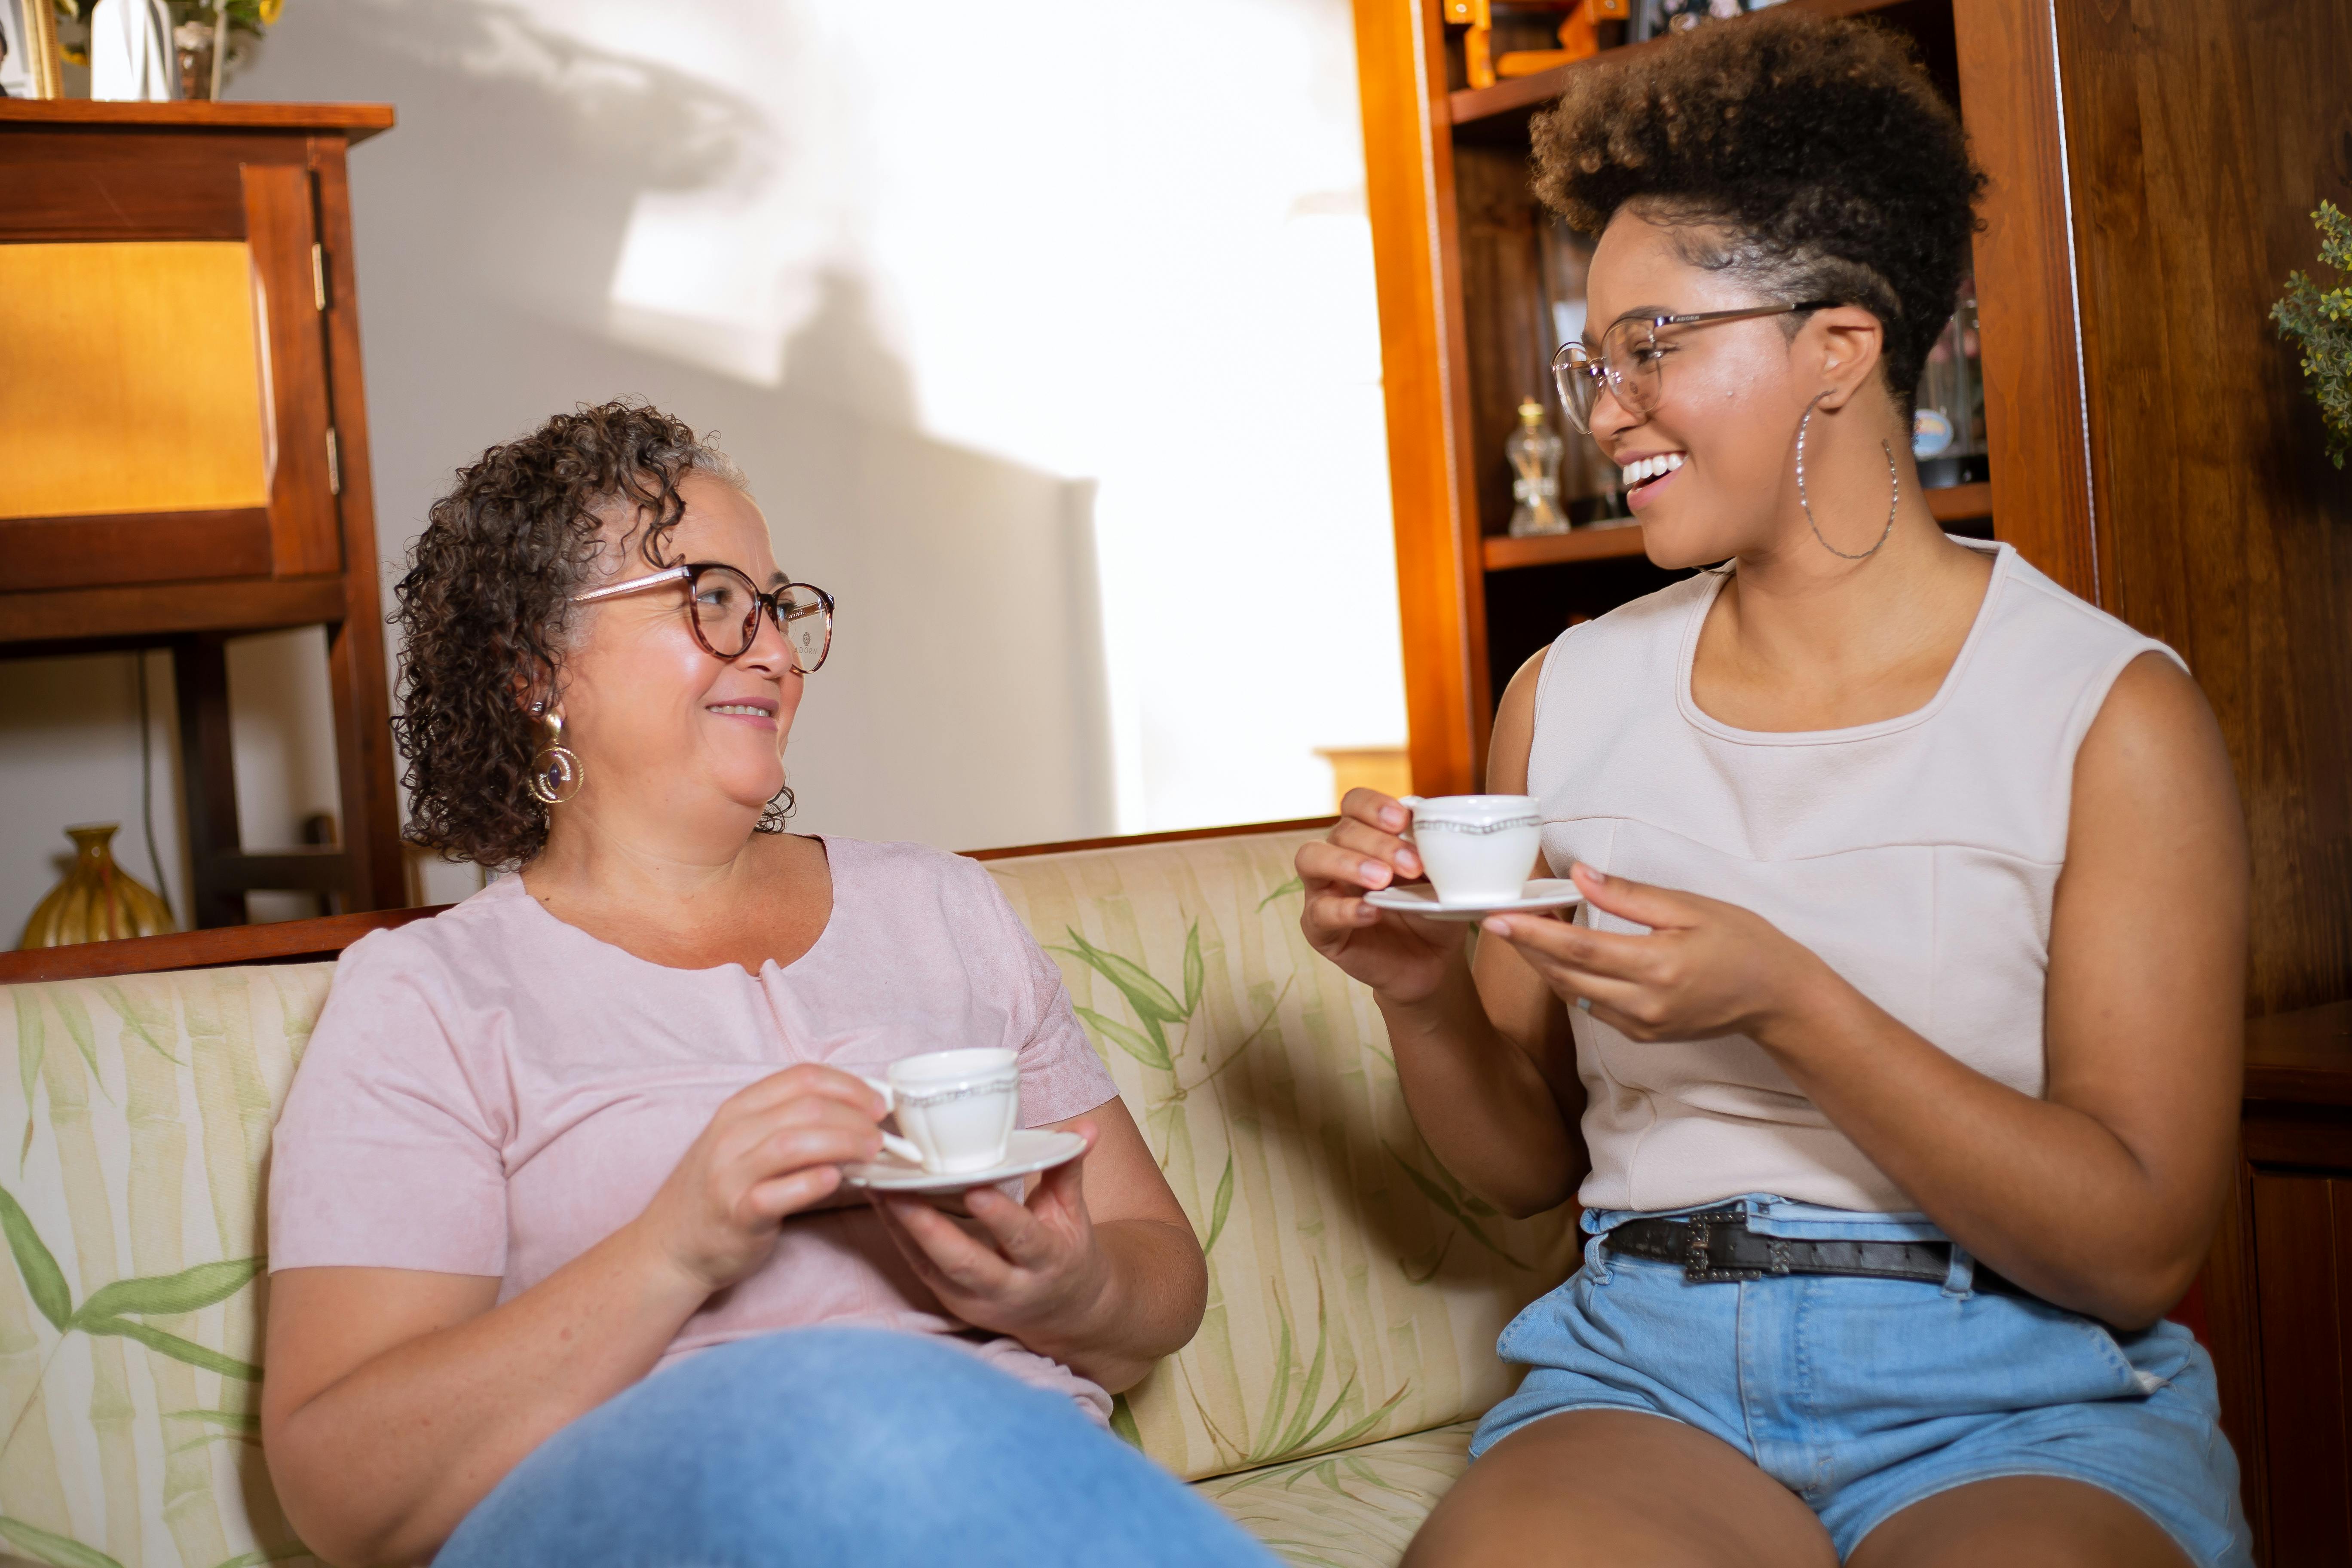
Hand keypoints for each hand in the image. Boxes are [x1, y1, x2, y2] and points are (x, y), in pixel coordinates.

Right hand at [633, 1064, 888, 1295]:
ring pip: (795, 1143)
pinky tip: (837, 1180)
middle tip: (884, 1133)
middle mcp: (731, 1135)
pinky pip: (779, 1193)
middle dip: (856, 1116)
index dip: (849, 1085)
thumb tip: (857, 1114)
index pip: (801, 1077)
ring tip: (873, 1153)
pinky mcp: (736, 1215)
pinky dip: (813, 1183)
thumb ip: (789, 1124)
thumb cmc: (718, 1192)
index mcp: (737, 1109)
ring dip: (844, 1143)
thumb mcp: (743, 1143)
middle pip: (806, 1107)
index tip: (878, 1102)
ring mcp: (730, 1175)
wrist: (669, 1247)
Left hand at [868, 1122, 1113, 1352]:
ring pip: (933, 1269)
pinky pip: (919, 1268)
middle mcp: (1011, 1288)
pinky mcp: (951, 1302)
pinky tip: (882, 1205)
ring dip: (903, 1230)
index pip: (1024, 1240)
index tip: (976, 1188)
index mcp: (1048, 1262)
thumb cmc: (1067, 1253)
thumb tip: (1086, 1128)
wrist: (1064, 1314)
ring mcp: (976, 1300)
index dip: (1000, 1217)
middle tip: (900, 1191)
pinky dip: (899, 1237)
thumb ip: (1069, 1168)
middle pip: (966, 1263)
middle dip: (930, 1229)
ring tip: (879, 1189)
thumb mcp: (1074, 1213)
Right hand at [1297, 789, 1468, 1003]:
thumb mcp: (1442, 879)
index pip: (1355, 803)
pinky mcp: (1319, 928)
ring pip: (1311, 859)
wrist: (1430, 961)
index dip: (1374, 805)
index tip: (1403, 819)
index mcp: (1366, 836)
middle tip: (1412, 865)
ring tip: (1382, 880)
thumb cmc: (1432, 911)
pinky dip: (1345, 909)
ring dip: (1348, 863)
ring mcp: (1323, 891)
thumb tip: (1442, 833)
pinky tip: (1372, 912)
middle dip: (1378, 843)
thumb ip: (1437, 854)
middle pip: (1341, 831)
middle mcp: (1338, 856)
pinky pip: (1319, 912)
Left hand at [1480, 864, 1825, 1044]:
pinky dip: (1570, 982)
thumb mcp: (1690, 907)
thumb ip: (1629, 895)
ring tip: (1523, 931)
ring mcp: (1642, 1026)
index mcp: (1657, 966)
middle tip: (1499, 919)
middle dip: (1527, 947)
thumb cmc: (1742, 943)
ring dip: (1544, 964)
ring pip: (1574, 995)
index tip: (1497, 918)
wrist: (1776, 997)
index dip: (1532, 933)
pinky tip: (1561, 957)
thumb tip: (1580, 874)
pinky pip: (1593, 1008)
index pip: (1578, 948)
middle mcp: (1644, 1004)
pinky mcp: (1643, 1036)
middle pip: (1566, 974)